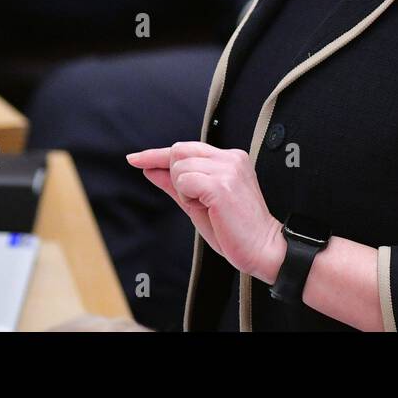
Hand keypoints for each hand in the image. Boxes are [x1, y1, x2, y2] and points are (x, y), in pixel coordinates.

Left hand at [127, 142, 285, 282]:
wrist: (263, 249)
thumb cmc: (235, 231)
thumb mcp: (199, 203)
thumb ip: (176, 184)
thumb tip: (150, 170)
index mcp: (230, 159)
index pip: (185, 148)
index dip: (156, 154)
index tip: (135, 159)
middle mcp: (230, 158)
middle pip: (178, 151)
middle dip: (173, 176)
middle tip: (194, 200)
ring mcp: (227, 169)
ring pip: (178, 167)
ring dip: (183, 191)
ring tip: (207, 207)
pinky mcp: (220, 185)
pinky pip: (183, 181)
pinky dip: (187, 197)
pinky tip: (207, 208)